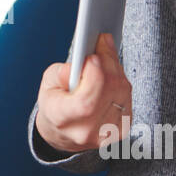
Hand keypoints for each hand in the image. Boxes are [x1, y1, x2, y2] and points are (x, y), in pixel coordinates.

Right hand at [35, 32, 132, 154]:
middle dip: (107, 61)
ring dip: (116, 68)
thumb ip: (61, 73)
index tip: (92, 57)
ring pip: (122, 91)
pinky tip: (111, 71)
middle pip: (109, 91)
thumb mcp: (48, 84)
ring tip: (106, 53)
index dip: (94, 76)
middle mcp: (87, 130)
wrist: (64, 132)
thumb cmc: (54, 103)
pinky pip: (127, 97)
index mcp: (62, 120)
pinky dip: (120, 80)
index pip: (86, 102)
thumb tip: (82, 64)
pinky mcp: (122, 129)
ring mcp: (107, 133)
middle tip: (102, 42)